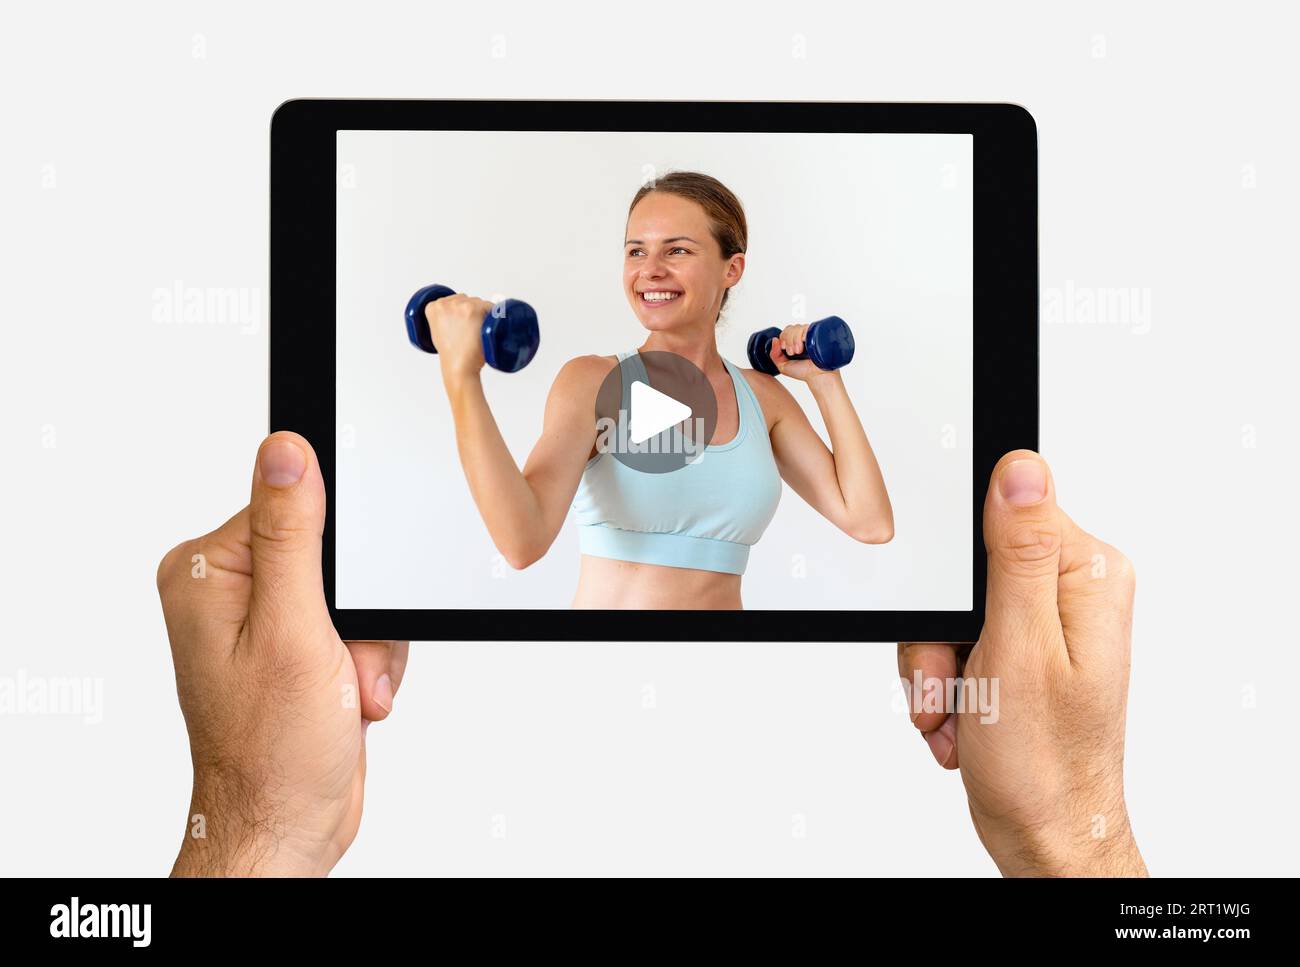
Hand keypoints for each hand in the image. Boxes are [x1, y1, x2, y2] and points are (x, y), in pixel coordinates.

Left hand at [156, 431, 408, 875]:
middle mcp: (231, 593)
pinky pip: (362, 627)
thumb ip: (291, 536)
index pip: (294, 509)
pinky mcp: (299, 648)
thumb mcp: (292, 631)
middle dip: (361, 616)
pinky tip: (352, 698)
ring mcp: (267, 622)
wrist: (285, 826)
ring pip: (358, 596)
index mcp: (210, 574)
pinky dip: (372, 664)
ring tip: (349, 690)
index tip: (340, 605)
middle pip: (335, 555)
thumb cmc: (271, 751)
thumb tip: (286, 450)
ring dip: (373, 647)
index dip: (339, 556)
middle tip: (344, 661)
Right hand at [425, 293, 492, 382]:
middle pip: (466, 300)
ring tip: (476, 333)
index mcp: (433, 307)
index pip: (453, 300)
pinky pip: (490, 306)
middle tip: (470, 332)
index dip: (461, 313)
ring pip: (479, 303)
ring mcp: (460, 305)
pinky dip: (492, 316)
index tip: (462, 324)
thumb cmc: (452, 353)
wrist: (459, 366)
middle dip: (471, 312)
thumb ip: (444, 317)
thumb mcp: (438, 332)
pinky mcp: (474, 310)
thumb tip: (458, 312)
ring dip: (482, 314)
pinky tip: (486, 328)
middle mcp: (445, 303)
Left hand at [766, 323, 835, 382]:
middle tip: (792, 352)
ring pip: (797, 327)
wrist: (818, 376)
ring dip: (794, 340)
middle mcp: (803, 338)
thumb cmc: (804, 372)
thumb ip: (774, 354)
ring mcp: (810, 335)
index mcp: (794, 343)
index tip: (784, 349)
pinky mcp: (817, 334)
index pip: (786, 331)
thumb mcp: (783, 366)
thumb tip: (774, 340)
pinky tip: (802, 347)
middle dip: (787, 340)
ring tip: (798, 351)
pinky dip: (800, 336)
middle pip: (790, 328)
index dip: (783, 338)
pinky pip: (806, 328)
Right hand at [898, 450, 1146, 876]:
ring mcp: (1043, 622)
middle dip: (938, 637)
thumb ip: (1018, 554)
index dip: (958, 572)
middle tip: (950, 683)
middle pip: (965, 572)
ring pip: (948, 612)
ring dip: (935, 668)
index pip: (1000, 517)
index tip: (954, 623)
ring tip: (957, 712)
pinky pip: (951, 641)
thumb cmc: (1044, 763)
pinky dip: (942, 684)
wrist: (1044, 830)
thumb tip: (1021, 469)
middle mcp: (1070, 591)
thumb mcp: (1021, 648)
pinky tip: (961, 718)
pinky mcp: (1018, 648)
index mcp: (1085, 576)